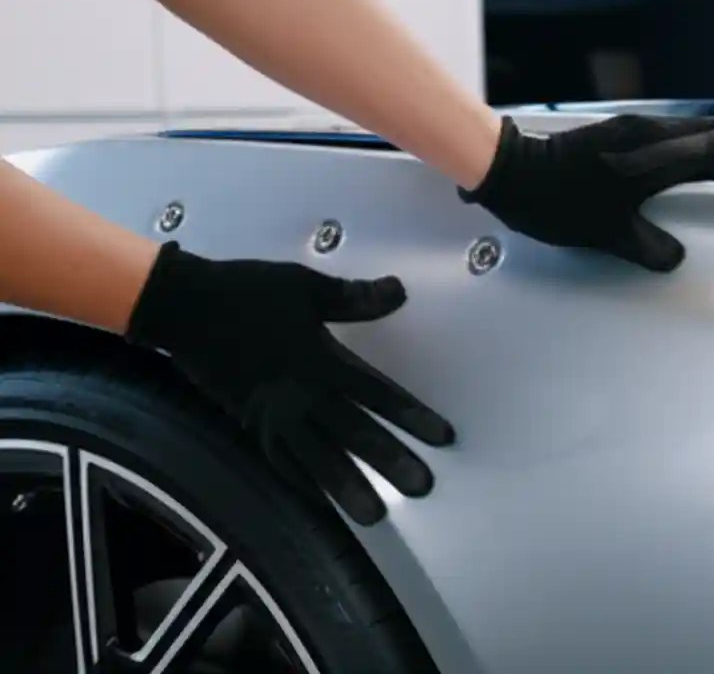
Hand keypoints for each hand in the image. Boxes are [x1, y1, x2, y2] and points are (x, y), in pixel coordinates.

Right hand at [125, 242, 452, 524]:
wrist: (183, 307)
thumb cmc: (246, 292)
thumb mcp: (304, 285)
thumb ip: (353, 296)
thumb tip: (398, 291)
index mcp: (320, 361)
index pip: (377, 394)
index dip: (410, 415)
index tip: (442, 437)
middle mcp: (301, 396)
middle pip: (353, 434)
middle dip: (388, 461)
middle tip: (421, 487)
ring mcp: (274, 415)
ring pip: (316, 459)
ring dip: (346, 488)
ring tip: (373, 516)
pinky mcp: (251, 424)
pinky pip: (280, 461)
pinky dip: (302, 483)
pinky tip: (320, 500)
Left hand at [460, 114, 713, 271]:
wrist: (509, 173)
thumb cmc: (554, 201)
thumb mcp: (607, 234)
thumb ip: (650, 247)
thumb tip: (676, 259)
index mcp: (654, 152)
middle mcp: (648, 132)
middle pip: (712, 129)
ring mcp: (632, 129)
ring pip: (691, 131)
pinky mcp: (618, 134)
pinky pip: (670, 137)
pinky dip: (693, 147)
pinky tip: (698, 164)